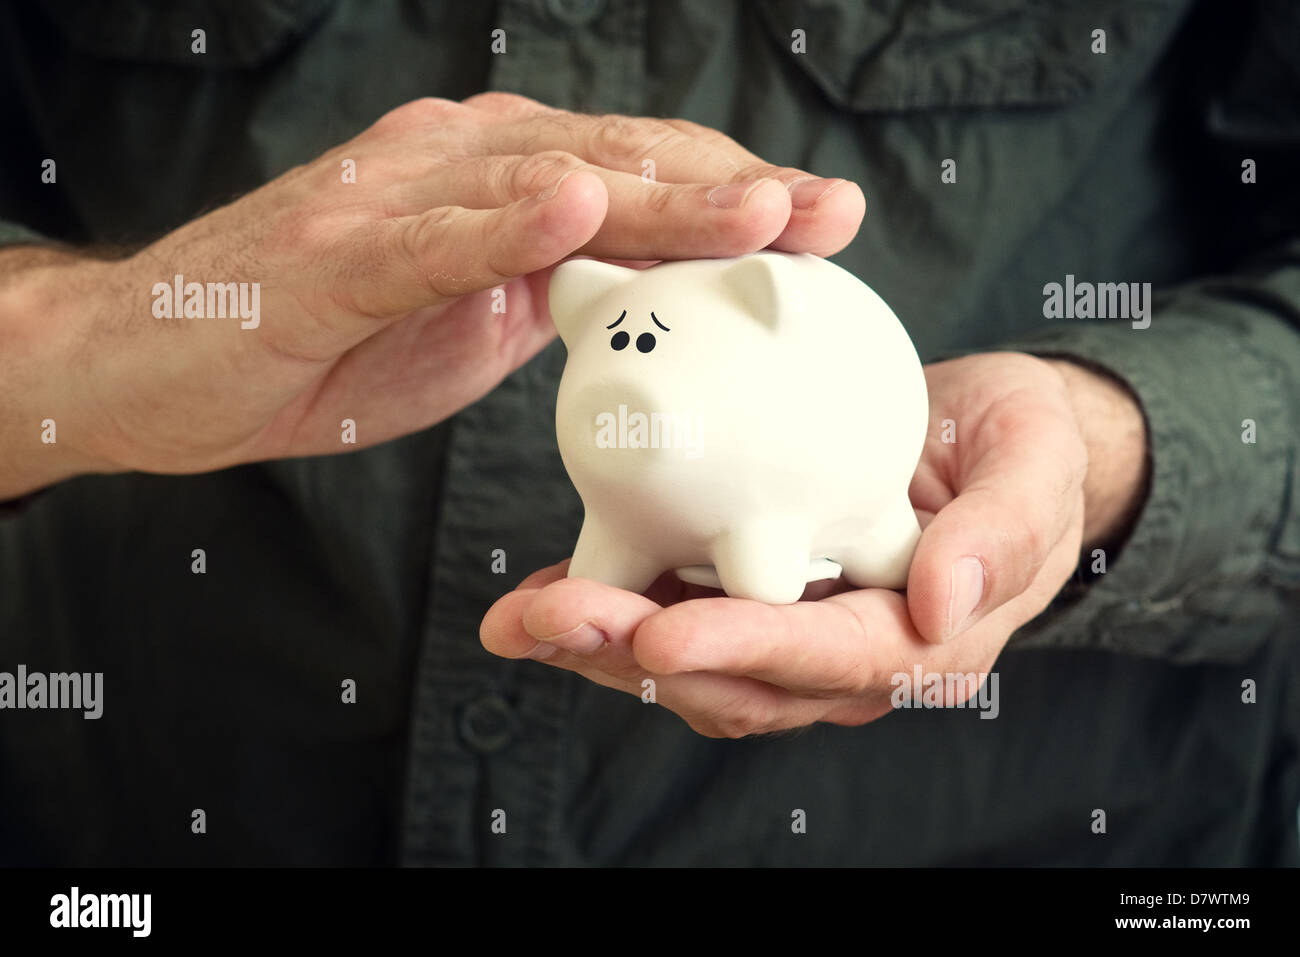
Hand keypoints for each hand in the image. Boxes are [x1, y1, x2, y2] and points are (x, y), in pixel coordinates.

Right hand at [0, 93, 864, 494]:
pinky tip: (571, 209)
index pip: (636, 179)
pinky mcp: (330, 254)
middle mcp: (453, 167)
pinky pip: (431, 238)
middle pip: (615, 164)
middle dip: (731, 190)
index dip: (733, 197)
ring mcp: (391, 202)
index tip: (825, 221)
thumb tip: (631, 295)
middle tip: (829, 210)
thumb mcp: (462, 324)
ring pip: (543, 184)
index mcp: (494, 186)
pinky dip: (502, 224)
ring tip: (754, 210)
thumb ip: (541, 293)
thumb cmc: (315, 339)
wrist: (155, 360)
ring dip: (657, 195)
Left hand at [480, 352, 1148, 736]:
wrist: (988, 441)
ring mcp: (791, 634)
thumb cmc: (1023, 449)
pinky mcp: (752, 597)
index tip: (658, 634)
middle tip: (549, 618)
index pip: (822, 660)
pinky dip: (610, 607)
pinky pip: (672, 617)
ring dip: (599, 646)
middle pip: (733, 678)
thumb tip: (943, 606)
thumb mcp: (1037, 466)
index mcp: (918, 644)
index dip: (740, 650)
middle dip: (633, 656)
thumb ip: (1005, 531)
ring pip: (688, 665)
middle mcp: (844, 659)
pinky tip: (543, 593)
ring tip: (518, 617)